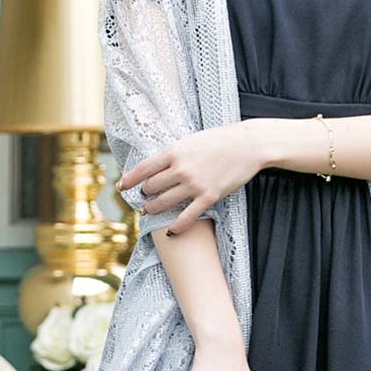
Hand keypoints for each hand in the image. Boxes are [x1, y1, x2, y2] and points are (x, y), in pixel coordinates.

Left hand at [118, 120, 264, 234]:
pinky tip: (170, 231)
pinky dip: (176, 226)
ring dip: (153, 208)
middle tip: (144, 196)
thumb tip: (158, 166)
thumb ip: (174, 153)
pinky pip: (187, 216)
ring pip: (163, 202)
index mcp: (174, 151)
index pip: (142, 168)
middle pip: (151, 187)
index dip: (129, 179)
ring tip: (149, 210)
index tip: (122, 186)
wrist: (248, 144)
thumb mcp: (191, 140)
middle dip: (145, 193)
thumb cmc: (220, 139)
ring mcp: (194, 184)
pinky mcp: (209, 196)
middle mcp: (180, 168)